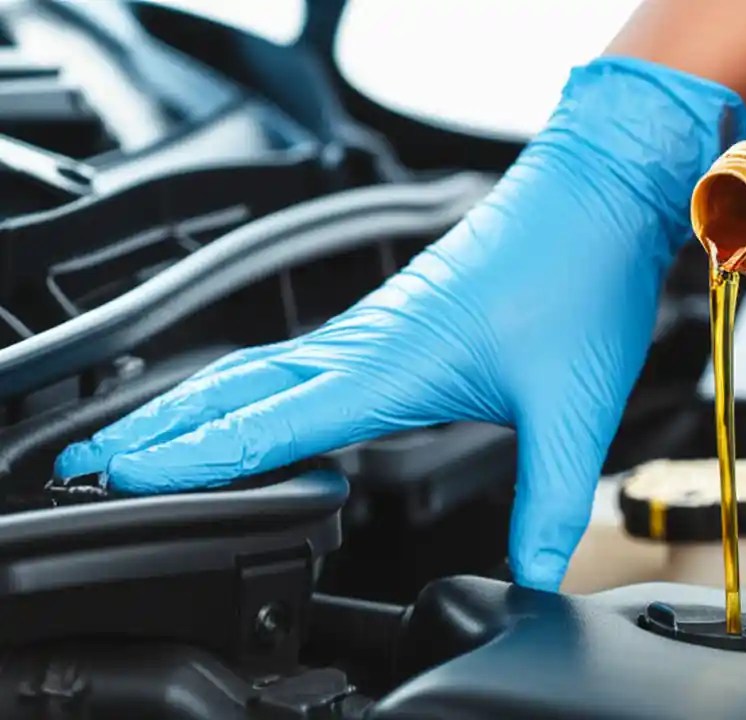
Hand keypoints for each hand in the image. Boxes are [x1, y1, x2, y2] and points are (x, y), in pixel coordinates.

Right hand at [54, 57, 745, 590]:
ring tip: (147, 440)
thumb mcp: (572, 409)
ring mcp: (373, 324)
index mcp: (387, 362)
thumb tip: (533, 577)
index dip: (193, 461)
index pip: (266, 423)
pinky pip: (295, 358)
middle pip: (235, 390)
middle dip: (162, 430)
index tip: (126, 481)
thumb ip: (549, 505)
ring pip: (258, 369)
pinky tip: (256, 406)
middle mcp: (363, 340)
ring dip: (195, 406)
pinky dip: (249, 387)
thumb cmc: (578, 276)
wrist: (598, 191)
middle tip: (94, 463)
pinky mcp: (394, 317)